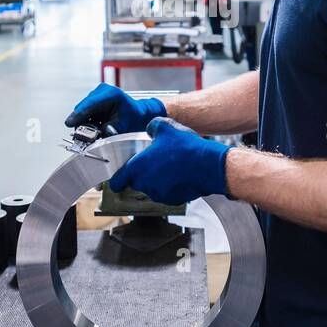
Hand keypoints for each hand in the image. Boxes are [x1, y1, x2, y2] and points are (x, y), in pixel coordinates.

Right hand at [65, 84, 165, 134]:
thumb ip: (111, 129)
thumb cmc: (133, 117)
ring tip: (90, 133)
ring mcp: (96, 94)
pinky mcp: (92, 100)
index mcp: (112, 93)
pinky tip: (92, 128)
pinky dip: (85, 121)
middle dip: (79, 121)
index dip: (79, 113)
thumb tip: (99, 134)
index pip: (92, 103)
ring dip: (82, 122)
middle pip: (84, 106)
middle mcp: (102, 91)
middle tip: (78, 135)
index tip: (70, 123)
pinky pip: (84, 112)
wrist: (136, 114)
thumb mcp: (124, 125)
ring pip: (82, 110)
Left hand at [108, 117, 230, 204]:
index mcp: (138, 168)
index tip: (120, 176)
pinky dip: (170, 186)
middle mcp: (146, 183)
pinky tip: (180, 174)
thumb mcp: (166, 127)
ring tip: (170, 166)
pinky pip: (167, 193)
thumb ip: (152, 127)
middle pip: (136, 182)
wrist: (209, 166)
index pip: (117, 181)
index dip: (118, 178)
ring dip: (157, 180)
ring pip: (152, 187)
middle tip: (154, 162)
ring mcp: (160, 193)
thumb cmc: (186, 149)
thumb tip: (151, 129)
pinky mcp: (174, 199)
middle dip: (142, 174)